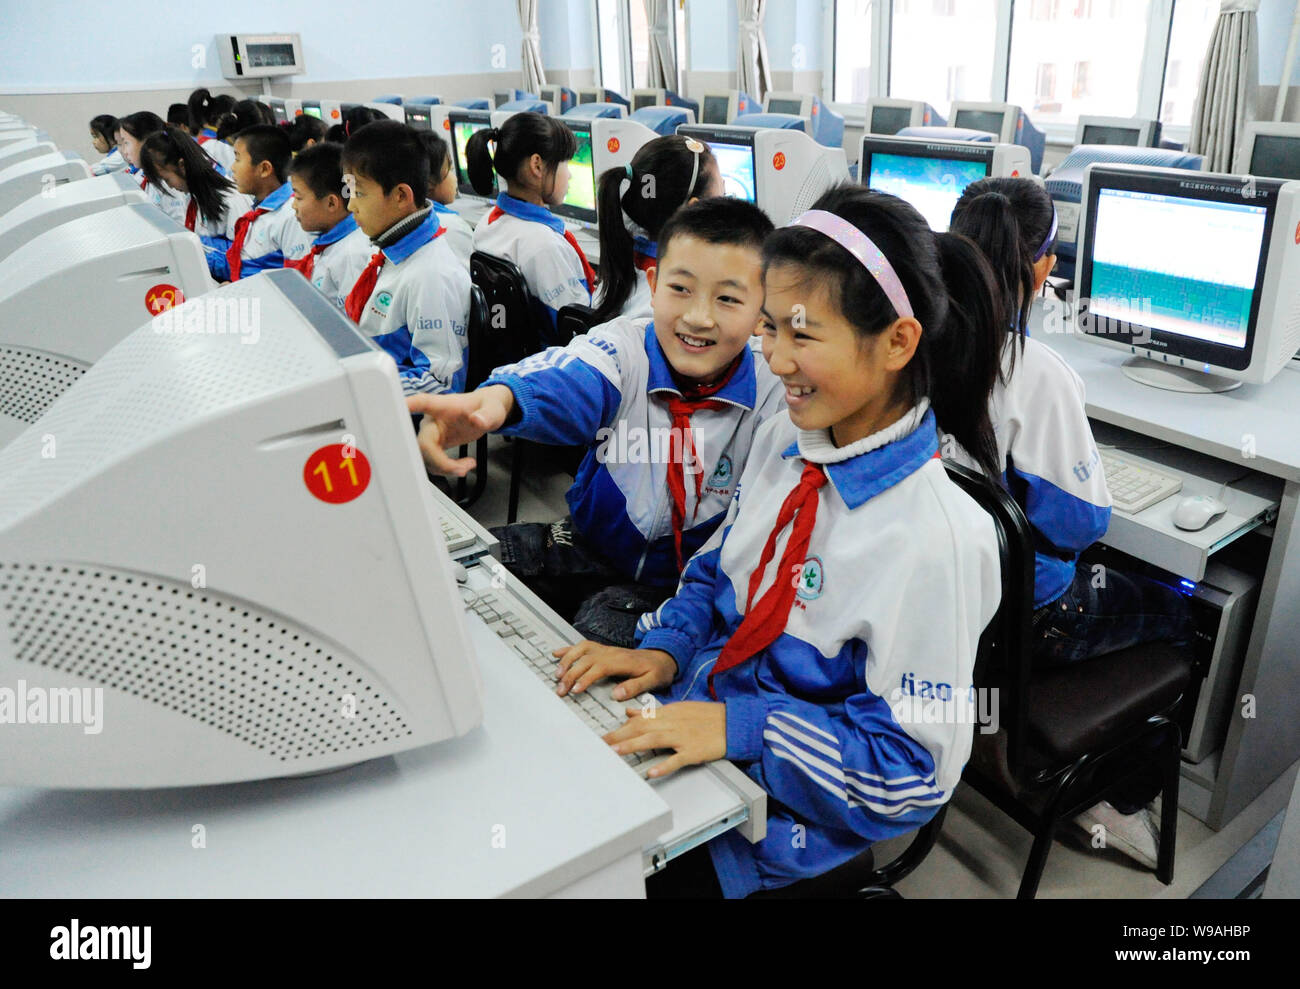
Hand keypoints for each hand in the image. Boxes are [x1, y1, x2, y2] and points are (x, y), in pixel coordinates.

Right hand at [406, 385, 514, 476]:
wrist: (485, 413)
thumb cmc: (486, 406)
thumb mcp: (493, 409)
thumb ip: (487, 415)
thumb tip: (477, 420)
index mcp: (442, 406)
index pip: (421, 403)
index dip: (407, 407)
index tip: (397, 410)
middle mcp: (431, 420)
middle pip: (423, 444)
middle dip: (440, 462)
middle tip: (462, 468)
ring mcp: (430, 434)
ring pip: (424, 458)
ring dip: (444, 469)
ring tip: (466, 466)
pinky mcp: (432, 446)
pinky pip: (431, 462)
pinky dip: (445, 469)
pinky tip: (461, 466)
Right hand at [553, 641, 676, 698]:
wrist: (663, 656)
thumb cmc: (657, 670)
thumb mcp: (653, 680)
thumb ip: (636, 687)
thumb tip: (617, 694)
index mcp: (622, 662)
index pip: (598, 667)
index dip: (585, 678)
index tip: (575, 690)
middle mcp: (611, 653)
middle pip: (585, 660)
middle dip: (570, 674)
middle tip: (560, 690)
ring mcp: (606, 650)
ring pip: (581, 650)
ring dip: (567, 660)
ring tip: (557, 675)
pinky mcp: (603, 650)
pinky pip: (583, 646)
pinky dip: (569, 649)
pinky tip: (556, 653)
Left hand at [604, 701, 725, 779]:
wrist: (734, 722)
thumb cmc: (708, 716)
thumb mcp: (679, 708)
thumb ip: (652, 712)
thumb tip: (630, 712)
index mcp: (669, 712)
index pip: (639, 719)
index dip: (620, 728)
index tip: (604, 736)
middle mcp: (673, 723)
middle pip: (642, 728)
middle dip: (619, 736)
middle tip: (601, 744)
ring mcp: (684, 737)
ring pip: (655, 740)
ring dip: (634, 745)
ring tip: (617, 752)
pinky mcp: (694, 751)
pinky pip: (677, 759)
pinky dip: (665, 765)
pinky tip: (652, 772)